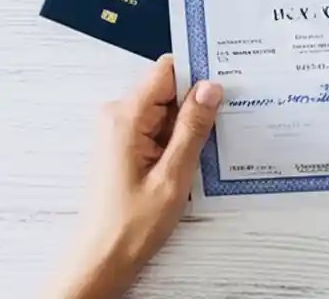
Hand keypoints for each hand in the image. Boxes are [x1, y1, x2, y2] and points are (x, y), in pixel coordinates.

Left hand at [51, 56, 222, 298]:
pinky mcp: (123, 144)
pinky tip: (190, 159)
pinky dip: (177, 137)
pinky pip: (157, 126)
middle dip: (197, 103)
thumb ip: (193, 128)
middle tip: (224, 124)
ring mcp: (118, 129)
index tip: (226, 83)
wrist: (101, 258)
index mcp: (126, 116)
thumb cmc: (131, 224)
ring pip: (165, 109)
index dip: (197, 73)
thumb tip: (210, 88)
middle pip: (167, 88)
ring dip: (188, 124)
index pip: (167, 70)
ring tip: (206, 149)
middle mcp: (118, 115)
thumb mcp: (173, 175)